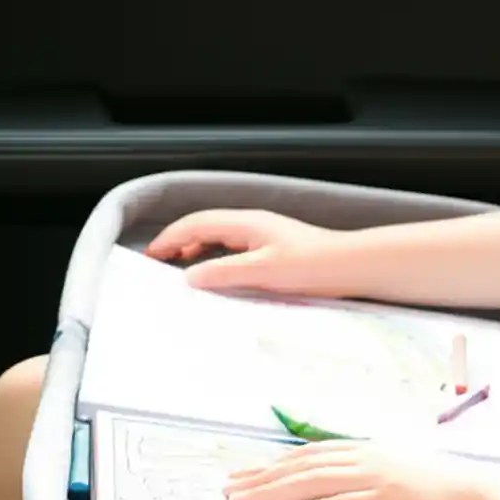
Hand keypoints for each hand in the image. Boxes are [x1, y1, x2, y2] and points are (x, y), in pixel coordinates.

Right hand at [145, 209, 349, 296]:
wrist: (349, 265)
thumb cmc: (312, 264)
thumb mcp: (263, 270)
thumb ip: (225, 271)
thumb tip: (189, 276)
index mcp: (246, 223)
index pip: (197, 223)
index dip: (170, 237)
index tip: (149, 255)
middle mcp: (252, 224)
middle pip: (205, 225)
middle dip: (178, 240)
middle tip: (157, 262)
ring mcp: (263, 234)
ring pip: (219, 235)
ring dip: (195, 247)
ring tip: (179, 267)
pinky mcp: (273, 248)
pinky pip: (233, 247)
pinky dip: (214, 255)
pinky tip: (215, 272)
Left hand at [223, 440, 491, 499]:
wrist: (472, 493)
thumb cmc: (437, 488)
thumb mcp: (396, 467)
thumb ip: (363, 469)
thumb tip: (327, 473)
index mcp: (369, 449)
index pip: (311, 454)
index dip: (274, 464)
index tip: (246, 474)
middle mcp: (368, 459)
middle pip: (304, 466)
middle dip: (263, 478)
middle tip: (230, 488)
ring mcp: (374, 480)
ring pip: (311, 484)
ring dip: (272, 494)